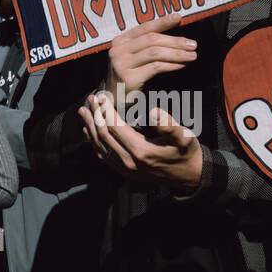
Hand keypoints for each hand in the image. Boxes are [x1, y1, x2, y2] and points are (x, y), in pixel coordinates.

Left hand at [78, 91, 201, 191]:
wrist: (188, 175)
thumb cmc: (186, 152)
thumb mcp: (184, 137)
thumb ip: (169, 125)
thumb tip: (154, 111)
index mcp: (140, 151)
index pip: (115, 127)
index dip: (105, 111)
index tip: (101, 96)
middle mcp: (128, 162)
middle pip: (104, 135)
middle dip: (95, 115)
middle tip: (90, 99)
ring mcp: (125, 169)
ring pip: (100, 146)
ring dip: (90, 128)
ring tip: (83, 112)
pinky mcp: (124, 172)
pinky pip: (103, 156)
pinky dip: (94, 142)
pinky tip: (89, 132)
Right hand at [102, 13, 196, 95]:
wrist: (113, 99)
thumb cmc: (128, 76)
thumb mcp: (133, 57)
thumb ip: (146, 46)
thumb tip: (175, 36)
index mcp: (120, 41)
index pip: (144, 27)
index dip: (162, 22)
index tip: (179, 18)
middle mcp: (118, 50)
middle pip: (151, 40)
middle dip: (175, 41)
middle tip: (193, 44)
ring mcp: (122, 64)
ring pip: (155, 53)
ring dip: (176, 53)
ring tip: (192, 55)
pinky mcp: (129, 78)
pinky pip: (155, 67)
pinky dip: (171, 65)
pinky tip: (182, 65)